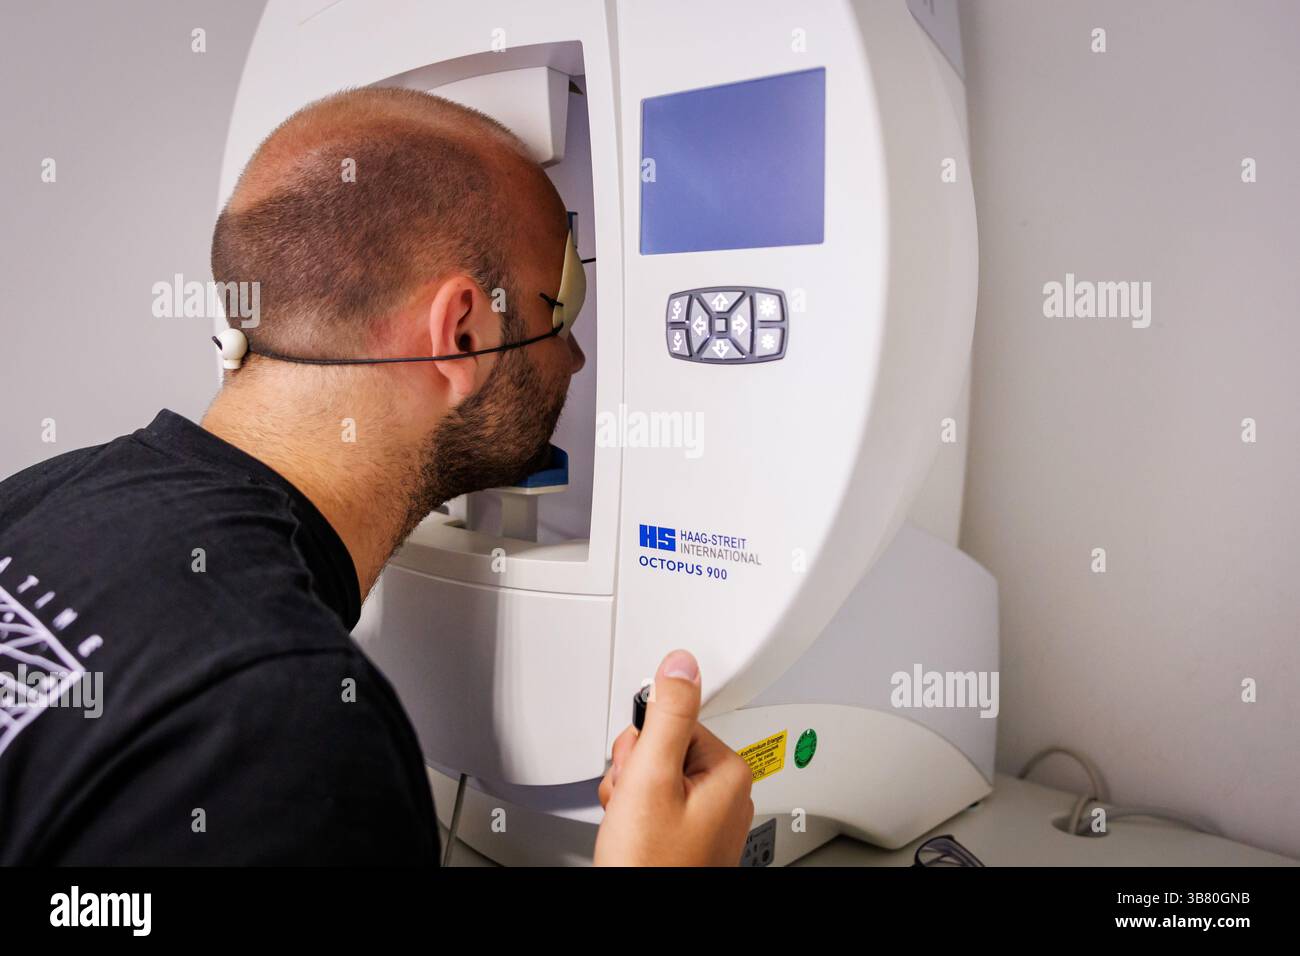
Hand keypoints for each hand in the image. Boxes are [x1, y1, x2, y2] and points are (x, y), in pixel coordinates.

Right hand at [593, 649, 754, 865]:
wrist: (644, 924)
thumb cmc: (650, 866)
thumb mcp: (651, 777)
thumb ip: (666, 714)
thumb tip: (681, 663)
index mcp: (729, 773)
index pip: (676, 722)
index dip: (645, 745)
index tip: (640, 770)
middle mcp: (726, 794)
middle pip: (664, 747)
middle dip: (636, 770)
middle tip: (633, 804)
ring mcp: (707, 818)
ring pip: (654, 776)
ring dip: (630, 794)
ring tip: (631, 825)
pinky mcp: (688, 836)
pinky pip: (654, 804)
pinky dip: (634, 815)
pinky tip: (632, 835)